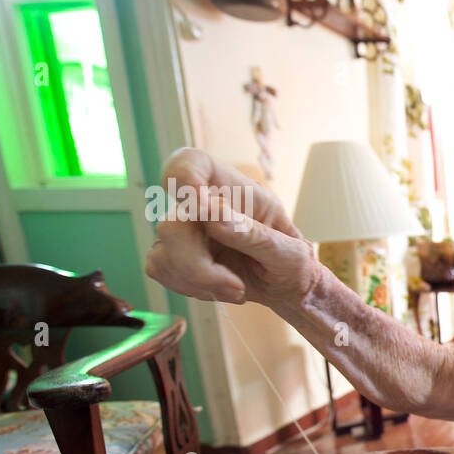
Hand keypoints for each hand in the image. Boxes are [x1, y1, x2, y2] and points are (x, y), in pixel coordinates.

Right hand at [144, 148, 317, 308]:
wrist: (288, 289)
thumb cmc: (294, 263)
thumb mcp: (290, 252)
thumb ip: (254, 234)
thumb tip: (212, 214)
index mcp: (238, 192)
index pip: (194, 162)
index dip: (183, 176)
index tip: (198, 205)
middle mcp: (205, 207)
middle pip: (172, 223)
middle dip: (199, 266)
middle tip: (237, 285)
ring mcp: (187, 231)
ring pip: (162, 251)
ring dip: (199, 281)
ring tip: (237, 289)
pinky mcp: (175, 255)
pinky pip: (159, 268)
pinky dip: (189, 287)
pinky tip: (219, 291)